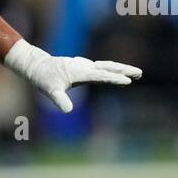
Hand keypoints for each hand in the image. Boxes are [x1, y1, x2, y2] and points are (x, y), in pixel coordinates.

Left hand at [3, 39, 141, 112]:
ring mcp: (84, 66)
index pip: (101, 76)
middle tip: (139, 73)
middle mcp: (84, 67)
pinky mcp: (82, 67)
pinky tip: (114, 72)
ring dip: (120, 69)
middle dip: (124, 70)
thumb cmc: (44, 79)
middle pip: (108, 67)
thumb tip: (68, 111)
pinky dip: (110, 69)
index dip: (114, 79)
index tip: (128, 81)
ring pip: (106, 66)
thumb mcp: (50, 91)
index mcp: (80, 72)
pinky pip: (100, 67)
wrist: (37, 66)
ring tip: (134, 73)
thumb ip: (60, 100)